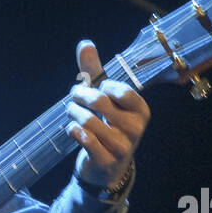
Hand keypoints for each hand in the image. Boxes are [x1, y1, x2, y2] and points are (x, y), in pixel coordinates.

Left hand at [67, 40, 149, 187]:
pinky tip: (72, 129)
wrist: (107, 168)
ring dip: (73, 113)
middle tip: (73, 97)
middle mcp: (135, 128)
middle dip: (80, 96)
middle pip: (99, 102)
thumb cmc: (107, 126)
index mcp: (141, 110)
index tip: (90, 87)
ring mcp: (122, 146)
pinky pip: (85, 139)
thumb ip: (95, 72)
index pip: (119, 89)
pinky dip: (73, 130)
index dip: (99, 85)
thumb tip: (85, 44)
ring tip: (70, 112)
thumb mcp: (105, 99)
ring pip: (88, 121)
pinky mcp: (106, 160)